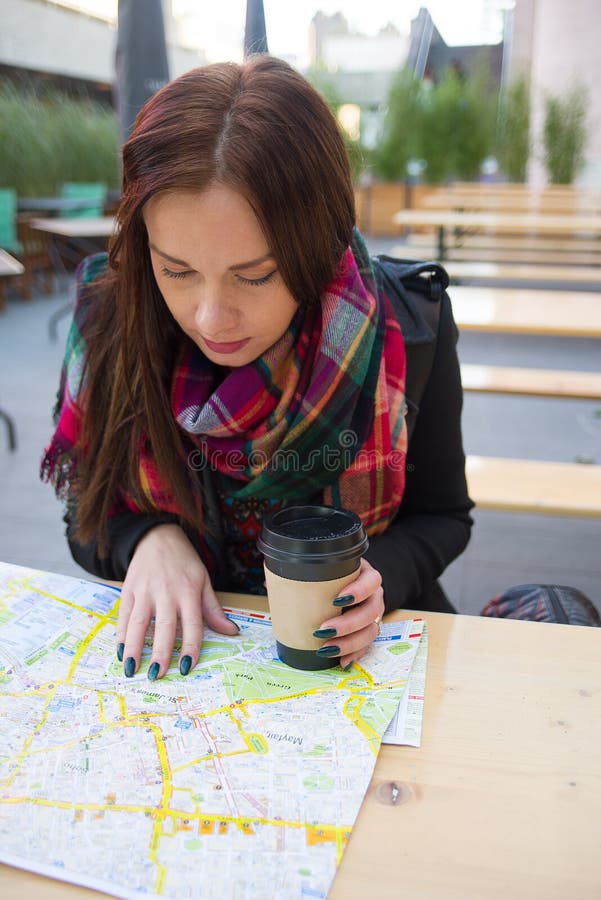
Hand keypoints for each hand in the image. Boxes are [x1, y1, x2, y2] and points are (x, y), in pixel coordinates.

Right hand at [116, 524, 237, 678]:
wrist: (158, 536)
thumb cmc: (184, 561)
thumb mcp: (203, 580)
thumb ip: (214, 609)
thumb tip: (232, 632)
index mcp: (188, 591)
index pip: (192, 624)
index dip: (190, 647)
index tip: (186, 667)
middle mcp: (166, 592)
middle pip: (164, 626)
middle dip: (160, 652)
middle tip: (157, 675)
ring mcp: (145, 591)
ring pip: (138, 622)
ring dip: (134, 647)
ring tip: (132, 669)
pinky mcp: (128, 590)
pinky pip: (123, 615)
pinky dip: (121, 635)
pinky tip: (121, 652)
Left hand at [314, 558, 384, 668]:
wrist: (345, 589)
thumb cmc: (332, 579)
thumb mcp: (326, 571)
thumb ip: (308, 573)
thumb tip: (271, 582)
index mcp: (366, 577)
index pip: (372, 581)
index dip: (359, 591)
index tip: (337, 599)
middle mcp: (373, 596)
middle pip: (370, 611)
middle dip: (348, 623)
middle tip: (323, 630)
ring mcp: (373, 615)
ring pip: (370, 631)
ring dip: (349, 642)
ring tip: (327, 648)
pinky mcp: (368, 632)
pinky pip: (366, 646)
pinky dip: (354, 655)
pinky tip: (342, 661)